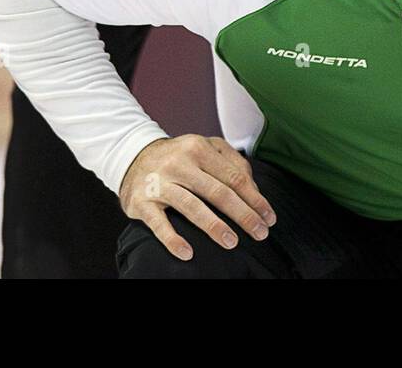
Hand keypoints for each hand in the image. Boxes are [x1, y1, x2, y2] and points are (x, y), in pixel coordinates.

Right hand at [118, 135, 276, 260]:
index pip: (234, 177)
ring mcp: (159, 183)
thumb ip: (232, 162)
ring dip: (214, 226)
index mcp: (199, 148)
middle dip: (243, 215)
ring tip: (232, 242)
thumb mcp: (205, 147)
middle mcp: (179, 163)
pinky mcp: (142, 202)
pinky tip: (188, 254)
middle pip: (218, 192)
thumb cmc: (180, 157)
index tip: (269, 217)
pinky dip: (172, 240)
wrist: (133, 157)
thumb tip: (253, 190)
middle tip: (260, 233)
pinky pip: (159, 224)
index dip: (255, 198)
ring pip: (191, 206)